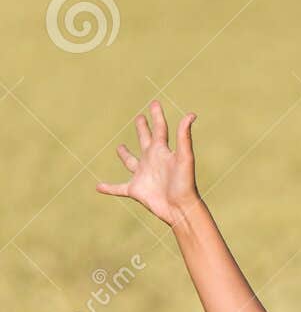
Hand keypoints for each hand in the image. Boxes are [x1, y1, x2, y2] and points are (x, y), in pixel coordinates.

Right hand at [96, 99, 199, 225]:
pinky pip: (118, 188)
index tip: (154, 103)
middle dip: (142, 129)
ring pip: (131, 162)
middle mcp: (152, 161)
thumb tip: (191, 114)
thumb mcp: (185, 158)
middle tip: (139, 118)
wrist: (180, 209)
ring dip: (125, 155)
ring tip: (119, 148)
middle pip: (145, 140)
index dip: (157, 116)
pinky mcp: (136, 190)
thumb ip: (184, 136)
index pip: (160, 129)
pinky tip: (98, 187)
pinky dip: (109, 188)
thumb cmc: (185, 184)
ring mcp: (143, 175)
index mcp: (162, 151)